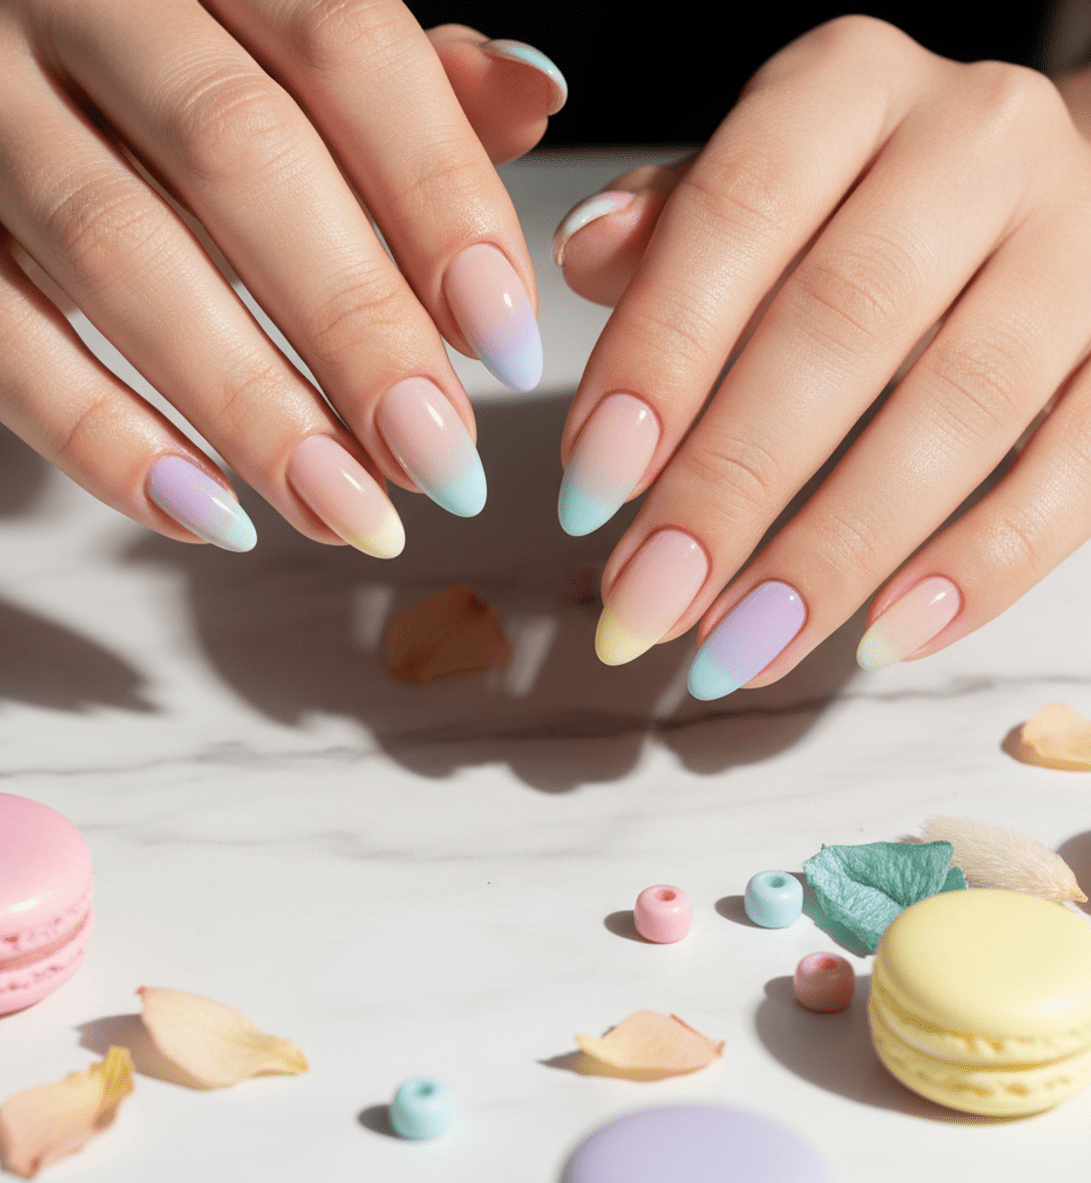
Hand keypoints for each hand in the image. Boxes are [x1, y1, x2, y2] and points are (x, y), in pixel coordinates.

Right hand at [0, 1, 564, 553]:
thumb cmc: (133, 79)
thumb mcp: (273, 54)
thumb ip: (401, 83)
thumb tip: (532, 99)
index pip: (345, 49)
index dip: (440, 201)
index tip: (508, 344)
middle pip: (237, 157)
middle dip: (357, 327)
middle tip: (439, 458)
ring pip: (118, 256)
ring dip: (251, 408)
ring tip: (348, 510)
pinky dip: (106, 443)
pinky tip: (210, 515)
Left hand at [551, 16, 1090, 696]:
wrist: (1022, 192)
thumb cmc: (847, 207)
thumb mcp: (746, 186)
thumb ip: (665, 227)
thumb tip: (586, 254)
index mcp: (845, 88)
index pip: (733, 214)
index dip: (656, 360)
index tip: (589, 491)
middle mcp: (974, 141)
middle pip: (843, 326)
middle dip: (730, 486)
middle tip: (648, 602)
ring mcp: (1077, 241)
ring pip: (960, 410)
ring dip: (837, 550)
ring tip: (740, 648)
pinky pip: (1079, 470)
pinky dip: (979, 566)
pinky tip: (884, 636)